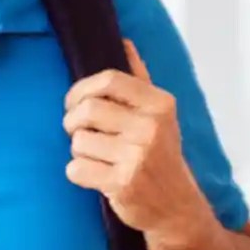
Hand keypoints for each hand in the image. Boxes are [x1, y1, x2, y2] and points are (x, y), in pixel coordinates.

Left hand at [62, 41, 214, 249]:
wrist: (176, 207)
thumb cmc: (161, 154)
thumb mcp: (160, 115)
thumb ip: (140, 79)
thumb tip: (124, 42)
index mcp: (160, 104)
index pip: (108, 80)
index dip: (81, 89)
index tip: (75, 102)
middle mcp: (150, 128)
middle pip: (86, 110)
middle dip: (73, 121)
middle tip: (78, 131)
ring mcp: (136, 157)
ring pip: (78, 141)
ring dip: (78, 150)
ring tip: (96, 156)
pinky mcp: (121, 184)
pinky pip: (76, 168)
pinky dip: (78, 173)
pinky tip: (95, 176)